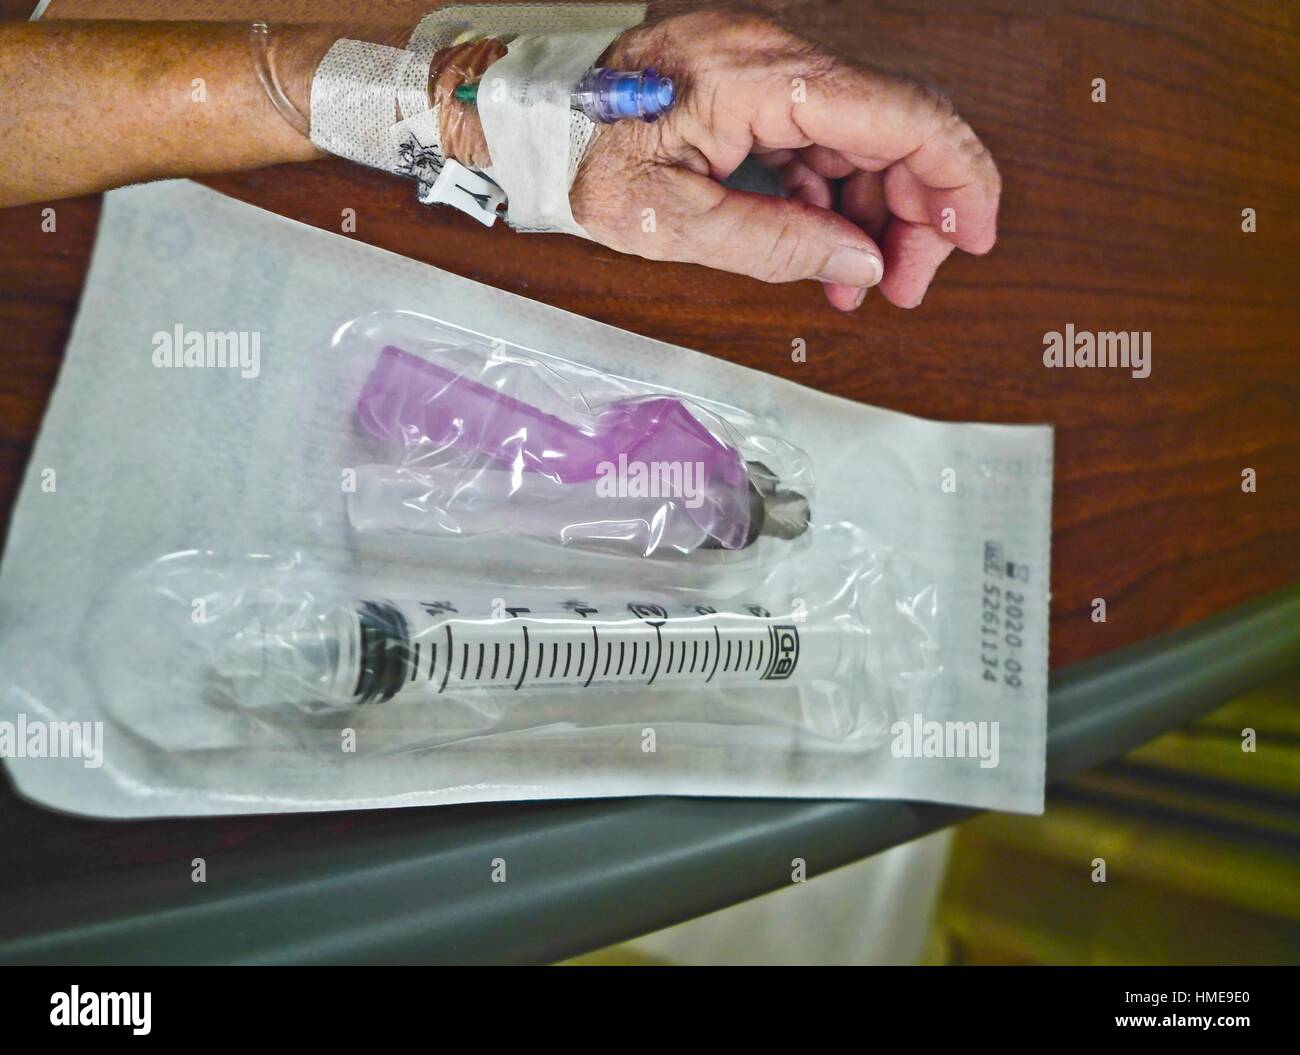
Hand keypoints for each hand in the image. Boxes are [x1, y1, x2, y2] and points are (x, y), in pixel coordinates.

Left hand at [575, 9, 1001, 311]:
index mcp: (761, 79)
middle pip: (895, 125)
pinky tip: (826, 247)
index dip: (957, 177)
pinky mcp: (751, 91)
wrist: (524, 117)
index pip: (902, 114)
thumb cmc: (577, 157)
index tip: (976, 236)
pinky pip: (820, 139)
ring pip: (863, 136)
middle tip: (907, 284)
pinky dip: (834, 195)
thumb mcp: (672, 223)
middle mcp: (775, 58)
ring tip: (863, 281)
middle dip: (918, 210)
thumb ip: (777, 244)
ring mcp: (764, 70)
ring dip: (876, 210)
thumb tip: (860, 263)